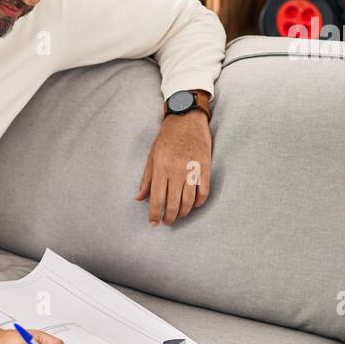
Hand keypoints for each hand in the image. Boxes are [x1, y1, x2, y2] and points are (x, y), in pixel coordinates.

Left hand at [135, 109, 211, 225]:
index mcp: (161, 168)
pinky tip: (194, 205)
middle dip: (170, 217)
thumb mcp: (151, 157)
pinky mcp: (205, 168)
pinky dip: (199, 202)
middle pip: (174, 203)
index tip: (154, 223)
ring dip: (184, 213)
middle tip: (167, 222)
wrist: (187, 119)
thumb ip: (146, 179)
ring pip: (189, 201)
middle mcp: (176, 171)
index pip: (156, 199)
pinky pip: (204, 192)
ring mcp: (192, 170)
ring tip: (179, 216)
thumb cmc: (166, 138)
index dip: (155, 214)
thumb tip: (139, 199)